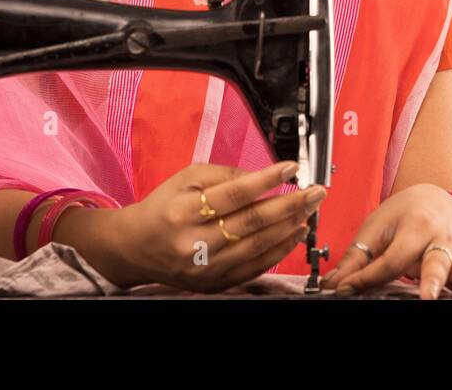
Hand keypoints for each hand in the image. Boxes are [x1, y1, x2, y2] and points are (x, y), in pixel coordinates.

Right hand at [101, 160, 325, 291]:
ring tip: (308, 211)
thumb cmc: (164, 208)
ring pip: (257, 247)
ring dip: (289, 228)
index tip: (291, 168)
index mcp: (183, 211)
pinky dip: (278, 250)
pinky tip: (294, 235)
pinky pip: (254, 267)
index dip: (266, 180)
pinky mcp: (213, 283)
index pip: (233, 194)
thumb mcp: (186, 178)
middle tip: (315, 192)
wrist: (136, 247)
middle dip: (290, 205)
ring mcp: (204, 267)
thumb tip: (264, 176)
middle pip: (251, 222)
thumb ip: (225, 175)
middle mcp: (193, 242)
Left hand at [319, 184, 451, 299]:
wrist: (433, 197)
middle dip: (430, 280)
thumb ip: (357, 258)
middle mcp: (439, 240)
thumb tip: (336, 282)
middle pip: (433, 263)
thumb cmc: (402, 215)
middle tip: (427, 295)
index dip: (366, 278)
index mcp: (414, 228)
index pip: (389, 261)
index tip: (345, 289)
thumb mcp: (375, 228)